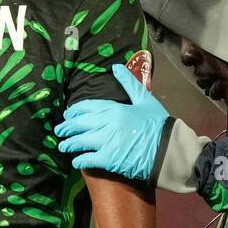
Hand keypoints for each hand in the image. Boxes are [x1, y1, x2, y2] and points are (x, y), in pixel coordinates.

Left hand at [56, 63, 170, 181]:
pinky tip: (76, 161)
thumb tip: (116, 66)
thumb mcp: (145, 99)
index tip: (69, 114)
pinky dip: (79, 161)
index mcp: (115, 108)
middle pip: (80, 124)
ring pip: (80, 141)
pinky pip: (87, 159)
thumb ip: (129, 84)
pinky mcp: (108, 159)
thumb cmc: (159, 124)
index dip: (75, 111)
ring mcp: (106, 141)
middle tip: (60, 131)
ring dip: (69, 144)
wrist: (168, 148)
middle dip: (67, 127)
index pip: (88, 107)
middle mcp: (107, 123)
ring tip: (63, 146)